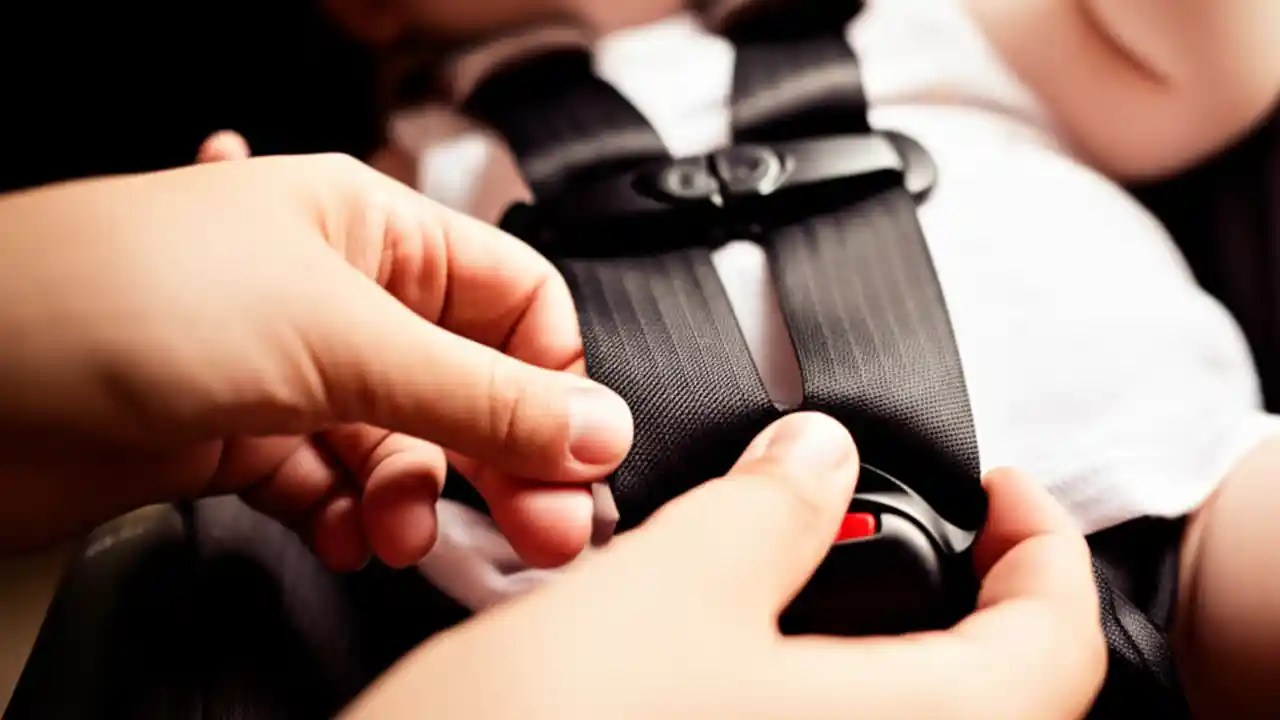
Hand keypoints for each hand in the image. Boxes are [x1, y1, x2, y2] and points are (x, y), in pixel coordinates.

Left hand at [0, 140, 632, 571]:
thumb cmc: (115, 299)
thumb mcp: (338, 343)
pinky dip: (343, 516)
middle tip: (533, 532)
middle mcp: (335, 293)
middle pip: (463, 383)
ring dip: (411, 498)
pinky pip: (327, 482)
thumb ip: (479, 399)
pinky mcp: (238, 433)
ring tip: (395, 535)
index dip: (552, 383)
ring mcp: (286, 367)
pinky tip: (339, 536)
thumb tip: (595, 429)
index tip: (573, 463)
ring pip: (397, 444)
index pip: (513, 302)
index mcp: (371, 229)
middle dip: (496, 460)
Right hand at [343, 412, 1105, 719]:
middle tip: (890, 521)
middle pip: (982, 687)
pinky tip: (722, 646)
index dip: (1043, 546)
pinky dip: (796, 681)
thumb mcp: (660, 594)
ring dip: (864, 632)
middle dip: (951, 586)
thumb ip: (763, 513)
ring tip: (791, 567)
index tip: (1000, 488)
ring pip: (886, 712)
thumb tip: (814, 458)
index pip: (1057, 647)